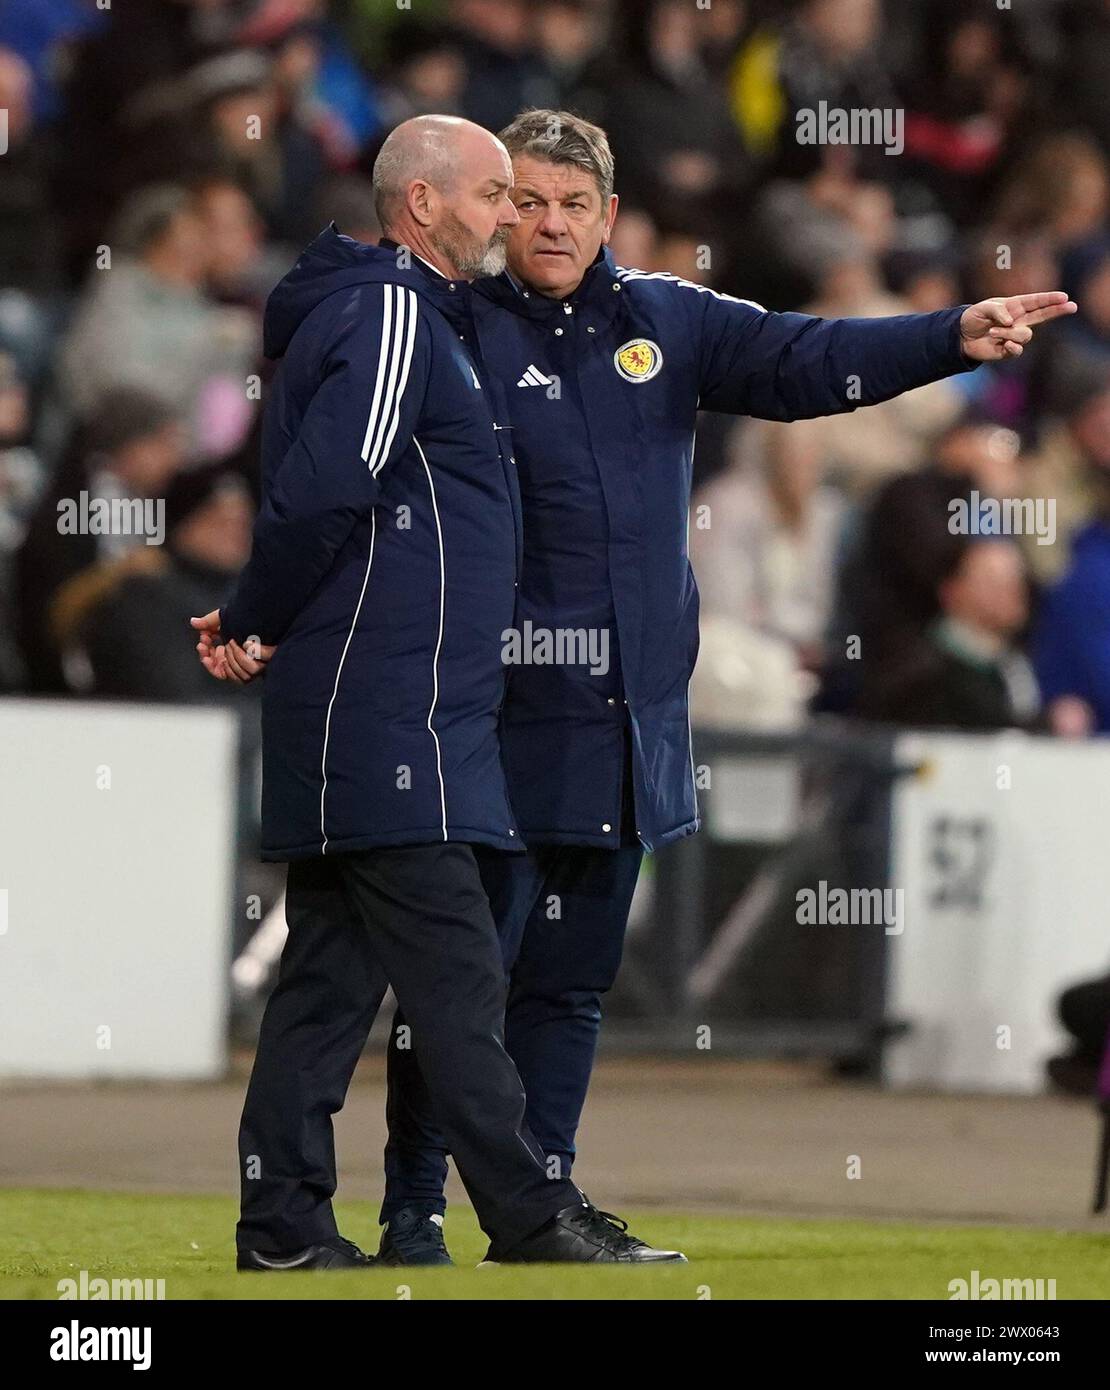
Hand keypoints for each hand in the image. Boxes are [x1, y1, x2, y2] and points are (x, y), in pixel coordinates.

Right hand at [190, 611, 274, 683]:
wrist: (262, 621)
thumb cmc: (244, 620)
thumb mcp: (225, 618)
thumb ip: (208, 622)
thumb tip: (193, 622)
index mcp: (226, 651)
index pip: (210, 659)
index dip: (204, 652)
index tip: (202, 642)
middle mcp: (233, 660)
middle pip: (214, 666)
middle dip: (206, 655)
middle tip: (204, 644)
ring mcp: (242, 666)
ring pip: (224, 671)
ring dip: (219, 659)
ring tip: (220, 646)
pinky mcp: (251, 670)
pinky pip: (236, 677)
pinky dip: (230, 667)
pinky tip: (228, 654)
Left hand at [959, 292, 1076, 361]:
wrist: (961, 338)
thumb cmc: (973, 318)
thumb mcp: (982, 309)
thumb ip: (998, 311)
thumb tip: (1011, 322)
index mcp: (1015, 306)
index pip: (1036, 301)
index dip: (1050, 299)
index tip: (1064, 297)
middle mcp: (1019, 320)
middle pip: (1044, 315)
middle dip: (1058, 310)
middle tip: (1072, 306)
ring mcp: (1015, 335)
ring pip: (1025, 335)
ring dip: (1008, 333)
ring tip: (992, 332)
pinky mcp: (1009, 350)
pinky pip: (1018, 350)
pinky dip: (1011, 347)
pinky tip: (1003, 345)